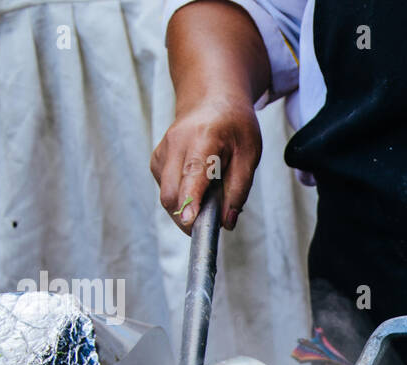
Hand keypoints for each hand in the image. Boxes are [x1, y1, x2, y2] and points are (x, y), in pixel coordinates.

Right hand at [151, 94, 261, 233]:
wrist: (211, 100)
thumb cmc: (234, 125)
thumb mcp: (249, 154)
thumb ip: (239, 189)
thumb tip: (227, 222)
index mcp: (203, 138)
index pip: (192, 173)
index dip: (190, 200)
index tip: (189, 221)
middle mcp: (175, 143)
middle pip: (172, 193)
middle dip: (188, 218)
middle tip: (213, 222)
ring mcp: (162, 152)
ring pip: (167, 196)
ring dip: (186, 208)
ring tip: (209, 193)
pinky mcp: (157, 161)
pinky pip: (166, 190)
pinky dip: (182, 198)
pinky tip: (198, 185)